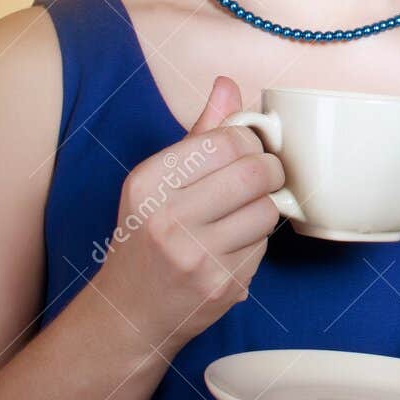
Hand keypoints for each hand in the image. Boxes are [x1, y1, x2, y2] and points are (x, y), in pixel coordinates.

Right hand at [94, 76, 283, 353]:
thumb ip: (198, 134)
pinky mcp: (221, 284)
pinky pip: (264, 247)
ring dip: (266, 209)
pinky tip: (233, 247)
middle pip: (256, 172)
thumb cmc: (146, 239)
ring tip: (243, 215)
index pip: (228, 140)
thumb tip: (228, 85)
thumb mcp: (157, 183)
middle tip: (265, 176)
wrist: (129, 314)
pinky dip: (257, 243)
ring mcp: (195, 255)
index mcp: (149, 182)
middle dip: (271, 170)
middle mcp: (167, 217)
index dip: (251, 141)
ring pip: (268, 210)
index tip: (250, 150)